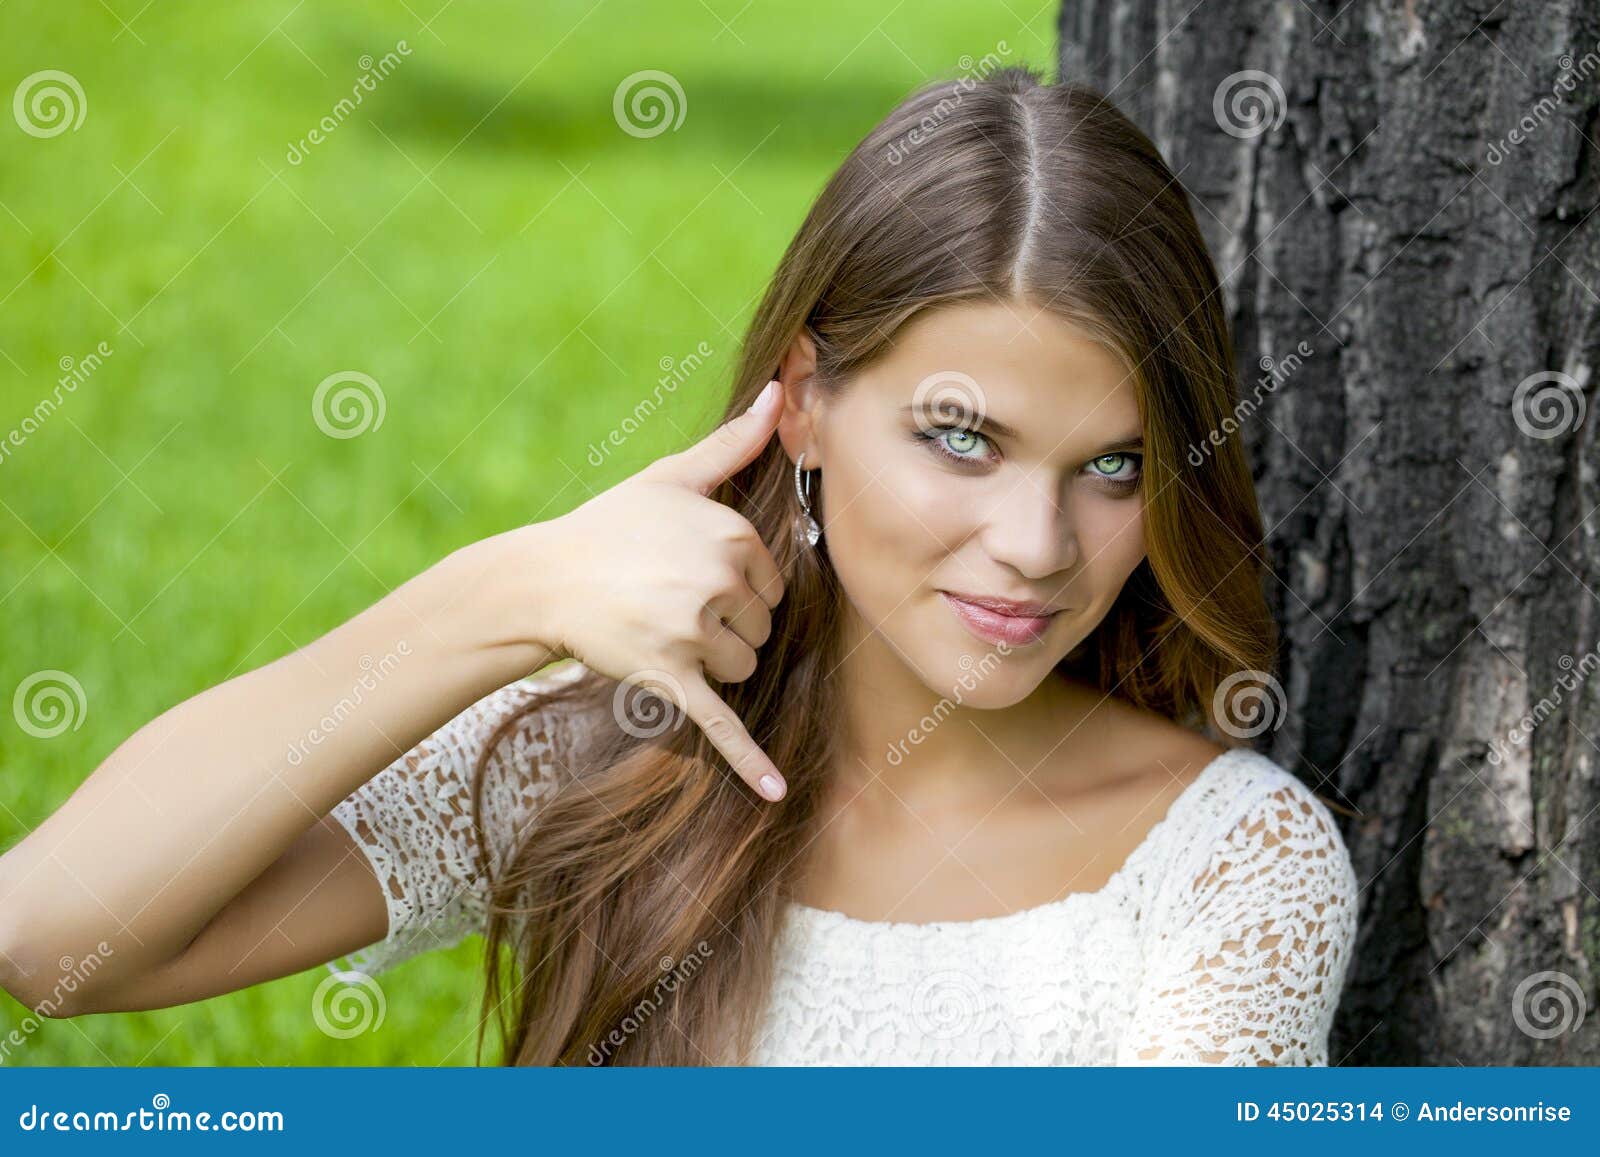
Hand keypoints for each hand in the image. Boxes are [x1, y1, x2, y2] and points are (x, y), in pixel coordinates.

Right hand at [527, 379, 788, 800]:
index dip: (737, 586)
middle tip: (669, 605)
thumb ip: (733, 442)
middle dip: (726, 625)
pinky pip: (720, 724)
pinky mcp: (670, 677)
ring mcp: (693, 630)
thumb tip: (779, 389)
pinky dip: (748, 762)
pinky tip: (775, 793)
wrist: (540, 580)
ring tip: (659, 632)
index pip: (772, 581)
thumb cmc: (610, 526)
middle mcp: (718, 578)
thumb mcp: (671, 478)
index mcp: (731, 533)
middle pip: (762, 627)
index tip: (691, 576)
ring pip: (744, 667)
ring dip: (713, 663)